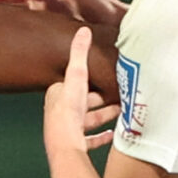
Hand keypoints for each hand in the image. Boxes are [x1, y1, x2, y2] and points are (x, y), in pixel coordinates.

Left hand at [42, 28, 106, 162]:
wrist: (65, 145)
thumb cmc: (68, 111)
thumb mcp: (76, 76)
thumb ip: (80, 54)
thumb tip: (83, 30)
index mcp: (57, 95)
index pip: (73, 84)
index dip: (88, 80)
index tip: (103, 77)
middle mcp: (59, 113)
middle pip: (83, 103)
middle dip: (100, 99)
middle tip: (118, 95)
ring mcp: (67, 131)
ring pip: (88, 121)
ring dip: (104, 116)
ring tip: (120, 111)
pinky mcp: (75, 146)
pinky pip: (90, 140)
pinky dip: (102, 137)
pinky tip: (113, 134)